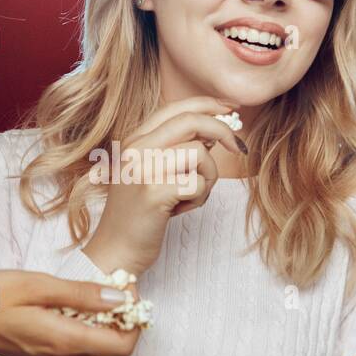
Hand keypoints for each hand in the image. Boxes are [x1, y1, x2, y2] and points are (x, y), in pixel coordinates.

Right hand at [0, 270, 142, 355]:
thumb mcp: (38, 285)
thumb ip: (82, 294)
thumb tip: (120, 298)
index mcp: (63, 340)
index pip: (121, 346)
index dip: (134, 321)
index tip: (128, 292)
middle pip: (110, 349)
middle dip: (121, 320)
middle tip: (113, 287)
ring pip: (93, 347)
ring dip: (102, 322)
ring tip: (92, 290)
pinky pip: (74, 346)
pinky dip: (83, 326)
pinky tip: (70, 303)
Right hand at [81, 97, 243, 276]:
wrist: (116, 251)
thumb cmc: (141, 214)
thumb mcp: (154, 173)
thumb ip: (177, 149)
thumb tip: (214, 130)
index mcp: (135, 140)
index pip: (176, 107)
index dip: (209, 104)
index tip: (231, 109)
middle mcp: (135, 149)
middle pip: (191, 121)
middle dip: (224, 131)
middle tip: (239, 148)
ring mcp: (142, 170)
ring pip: (199, 154)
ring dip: (208, 177)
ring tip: (191, 196)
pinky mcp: (154, 193)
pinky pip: (198, 184)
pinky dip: (199, 199)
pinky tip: (181, 210)